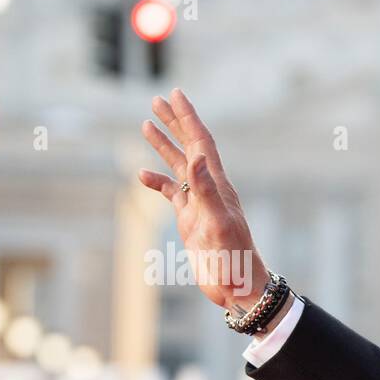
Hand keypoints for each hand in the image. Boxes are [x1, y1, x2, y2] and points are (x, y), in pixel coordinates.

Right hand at [137, 87, 268, 310]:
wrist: (238, 286)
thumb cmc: (233, 258)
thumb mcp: (219, 223)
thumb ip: (207, 190)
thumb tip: (198, 157)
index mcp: (218, 185)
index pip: (202, 142)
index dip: (189, 117)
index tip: (176, 93)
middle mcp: (210, 190)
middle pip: (190, 147)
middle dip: (175, 122)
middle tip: (158, 99)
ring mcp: (199, 204)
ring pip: (179, 167)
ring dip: (164, 145)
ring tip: (147, 124)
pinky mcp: (191, 220)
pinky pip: (172, 194)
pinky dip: (156, 182)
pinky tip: (141, 175)